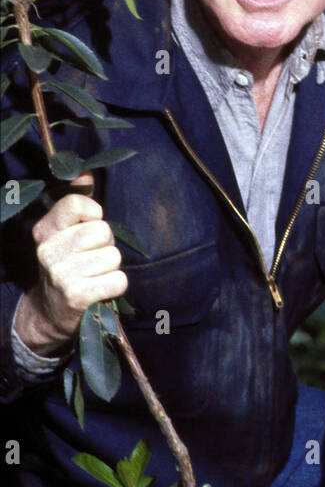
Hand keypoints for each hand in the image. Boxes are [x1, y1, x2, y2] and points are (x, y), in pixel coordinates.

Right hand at [15, 173, 127, 354]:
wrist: (50, 313)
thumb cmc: (67, 267)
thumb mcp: (64, 234)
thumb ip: (77, 204)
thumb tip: (85, 172)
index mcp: (44, 231)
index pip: (78, 204)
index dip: (94, 215)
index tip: (88, 229)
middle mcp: (48, 251)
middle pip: (103, 231)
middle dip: (106, 245)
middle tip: (93, 260)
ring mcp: (61, 275)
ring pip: (113, 256)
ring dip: (111, 268)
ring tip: (95, 276)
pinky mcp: (77, 296)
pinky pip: (119, 280)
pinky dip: (116, 286)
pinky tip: (100, 290)